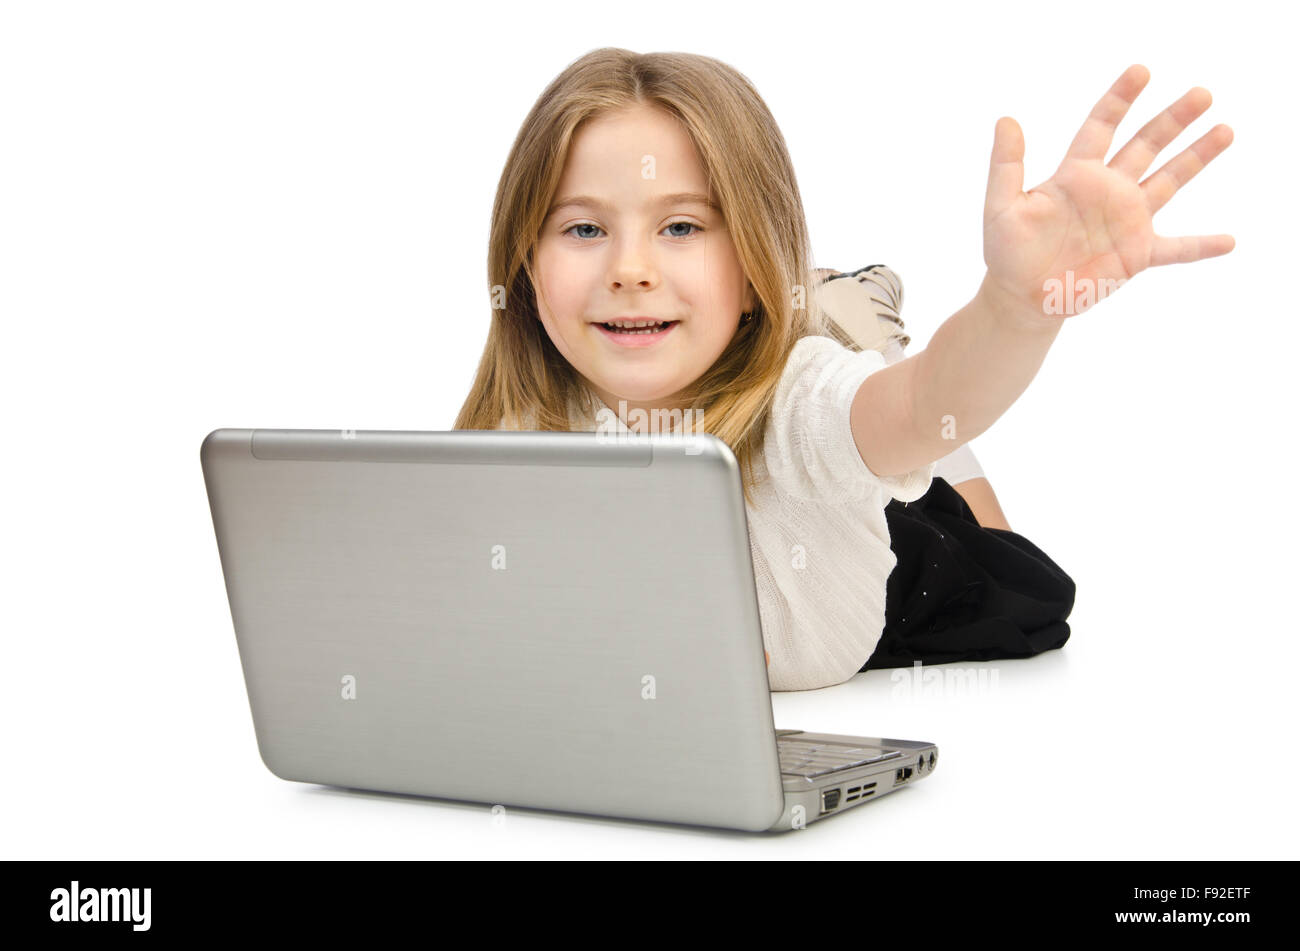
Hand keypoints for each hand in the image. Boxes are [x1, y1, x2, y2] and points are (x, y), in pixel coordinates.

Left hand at [980, 65, 1234, 320]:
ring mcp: (1126, 221)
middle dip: (1173, 119)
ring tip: (1224, 130)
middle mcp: (1108, 190)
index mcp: (1077, 175)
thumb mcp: (1001, 206)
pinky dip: (1201, 246)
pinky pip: (1176, 249)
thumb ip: (1006, 165)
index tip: (1141, 71)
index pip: (1102, 126)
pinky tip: (1228, 241)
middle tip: (1202, 94)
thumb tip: (1006, 119)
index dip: (1120, 99)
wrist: (1020, 296)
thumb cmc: (1007, 251)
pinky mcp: (1136, 254)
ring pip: (1169, 181)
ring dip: (1196, 157)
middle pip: (1146, 145)